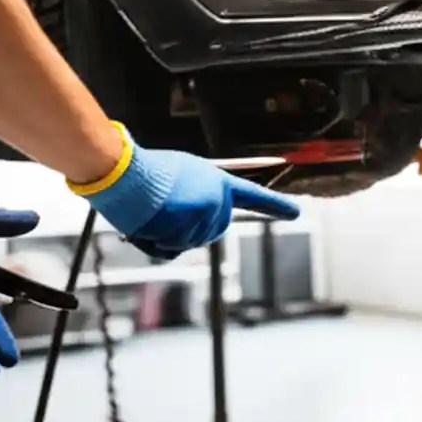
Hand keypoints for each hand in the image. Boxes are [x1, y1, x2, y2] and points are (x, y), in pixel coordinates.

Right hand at [69, 123, 299, 259]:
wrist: (125, 174)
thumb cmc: (148, 171)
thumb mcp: (185, 174)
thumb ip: (201, 194)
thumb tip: (195, 217)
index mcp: (219, 183)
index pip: (254, 195)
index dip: (276, 205)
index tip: (296, 211)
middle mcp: (217, 202)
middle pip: (213, 230)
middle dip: (191, 227)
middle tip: (168, 211)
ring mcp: (202, 219)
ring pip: (191, 243)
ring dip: (170, 235)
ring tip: (155, 212)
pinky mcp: (185, 232)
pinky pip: (172, 251)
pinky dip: (158, 244)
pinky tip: (148, 225)